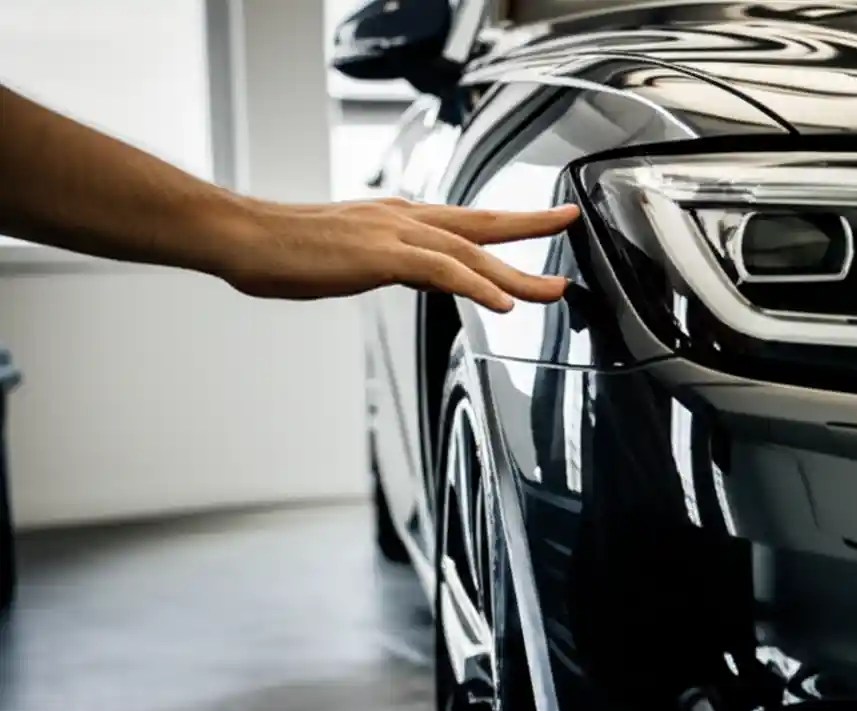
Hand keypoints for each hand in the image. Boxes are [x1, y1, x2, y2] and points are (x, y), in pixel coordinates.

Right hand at [218, 197, 580, 309]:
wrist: (243, 236)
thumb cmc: (287, 248)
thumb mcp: (353, 254)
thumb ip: (394, 261)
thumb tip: (422, 274)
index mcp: (399, 218)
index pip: (467, 218)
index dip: (510, 220)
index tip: (544, 221)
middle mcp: (404, 218)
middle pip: (481, 222)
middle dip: (531, 225)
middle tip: (571, 224)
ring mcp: (393, 233)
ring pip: (470, 249)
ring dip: (516, 271)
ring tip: (552, 290)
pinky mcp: (379, 255)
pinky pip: (440, 270)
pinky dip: (476, 285)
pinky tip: (502, 303)